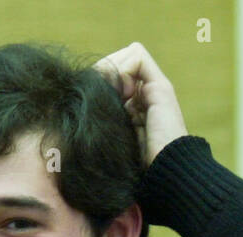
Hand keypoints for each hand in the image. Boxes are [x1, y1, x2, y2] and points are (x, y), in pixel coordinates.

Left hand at [93, 42, 188, 167]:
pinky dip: (123, 68)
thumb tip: (79, 100)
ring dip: (112, 69)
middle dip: (102, 73)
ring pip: (127, 56)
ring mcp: (155, 89)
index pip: (111, 77)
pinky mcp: (161, 87)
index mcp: (133, 109)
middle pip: (118, 63)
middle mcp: (145, 95)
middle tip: (96, 94)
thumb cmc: (131, 167)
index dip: (98, 81)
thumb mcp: (109, 139)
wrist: (163, 175)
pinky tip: (122, 93)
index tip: (90, 101)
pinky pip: (137, 57)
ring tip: (110, 94)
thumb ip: (101, 119)